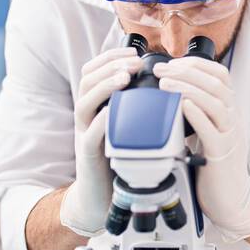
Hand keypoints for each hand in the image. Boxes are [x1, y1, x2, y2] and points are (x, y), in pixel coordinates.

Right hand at [59, 46, 140, 235]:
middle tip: (134, 62)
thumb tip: (166, 87)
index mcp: (96, 106)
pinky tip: (113, 112)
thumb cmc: (121, 159)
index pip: (94, 72)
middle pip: (87, 81)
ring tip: (124, 77)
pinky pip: (90, 135)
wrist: (103, 197)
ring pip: (84, 103)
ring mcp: (83, 134)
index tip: (134, 52)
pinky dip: (101, 121)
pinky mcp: (88, 155)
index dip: (111, 58)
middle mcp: (86, 116)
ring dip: (104, 87)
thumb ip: (137, 108)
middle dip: (110, 67)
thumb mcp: (128, 127)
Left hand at [154, 57, 249, 240]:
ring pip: (216, 102)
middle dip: (187, 72)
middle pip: (217, 84)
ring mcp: (230, 135)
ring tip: (166, 83)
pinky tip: (184, 105)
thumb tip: (168, 96)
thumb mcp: (206, 132)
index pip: (220, 76)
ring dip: (189, 88)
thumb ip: (195, 114)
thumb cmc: (213, 167)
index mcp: (228, 111)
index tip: (173, 62)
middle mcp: (233, 119)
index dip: (197, 64)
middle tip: (161, 70)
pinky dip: (198, 115)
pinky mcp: (222, 153)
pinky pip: (212, 130)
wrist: (231, 199)